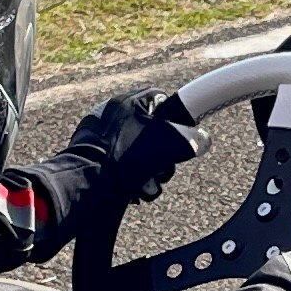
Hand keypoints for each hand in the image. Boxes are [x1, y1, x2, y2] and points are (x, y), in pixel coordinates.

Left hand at [78, 91, 201, 208]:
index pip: (162, 100)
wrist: (88, 184)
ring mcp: (101, 141)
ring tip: (145, 184)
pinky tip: (133, 191)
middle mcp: (112, 118)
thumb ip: (195, 138)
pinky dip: (133, 182)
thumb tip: (202, 141)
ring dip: (150, 174)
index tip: (181, 136)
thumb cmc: (128, 156)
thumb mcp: (172, 142)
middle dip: (163, 157)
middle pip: (154, 133)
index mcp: (128, 102)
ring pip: (141, 156)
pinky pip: (124, 170)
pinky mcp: (94, 163)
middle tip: (162, 167)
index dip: (176, 119)